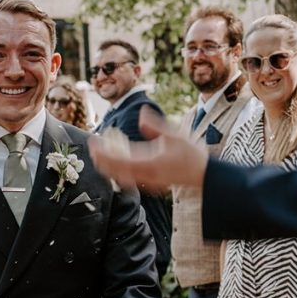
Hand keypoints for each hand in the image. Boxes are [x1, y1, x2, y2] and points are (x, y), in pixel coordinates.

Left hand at [87, 107, 208, 193]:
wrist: (204, 176)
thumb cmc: (191, 155)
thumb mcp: (175, 135)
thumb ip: (155, 125)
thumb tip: (141, 112)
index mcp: (148, 163)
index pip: (117, 160)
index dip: (102, 153)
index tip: (93, 143)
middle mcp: (144, 175)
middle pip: (113, 172)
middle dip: (100, 161)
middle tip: (92, 149)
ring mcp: (147, 183)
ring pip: (118, 178)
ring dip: (107, 168)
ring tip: (100, 155)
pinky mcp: (150, 185)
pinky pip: (128, 181)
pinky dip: (117, 173)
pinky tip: (115, 164)